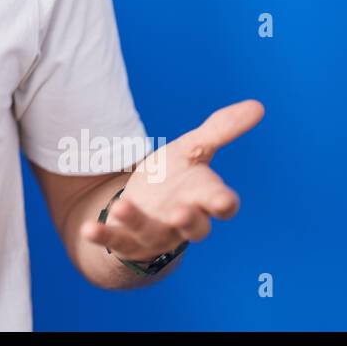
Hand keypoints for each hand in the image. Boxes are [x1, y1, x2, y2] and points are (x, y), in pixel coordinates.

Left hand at [81, 99, 264, 264]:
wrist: (145, 211)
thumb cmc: (175, 179)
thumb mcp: (193, 150)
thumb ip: (221, 130)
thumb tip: (259, 105)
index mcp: (203, 198)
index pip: (220, 204)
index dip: (223, 203)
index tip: (225, 201)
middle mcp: (183, 221)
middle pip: (194, 227)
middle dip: (190, 221)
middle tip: (182, 213)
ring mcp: (155, 233)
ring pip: (150, 232)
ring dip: (137, 221)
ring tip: (121, 206)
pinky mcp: (126, 240)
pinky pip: (114, 240)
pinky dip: (102, 235)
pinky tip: (87, 229)